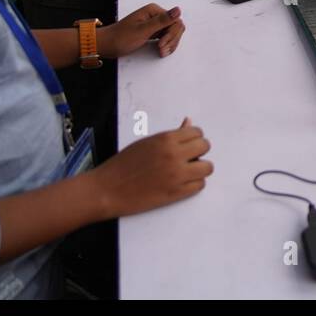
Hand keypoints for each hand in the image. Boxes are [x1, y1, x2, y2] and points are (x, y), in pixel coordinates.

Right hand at [90, 119, 211, 219]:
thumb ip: (170, 136)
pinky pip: (200, 185)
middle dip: (198, 152)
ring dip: (200, 169)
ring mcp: (176, 175)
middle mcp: (174, 155)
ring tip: (187, 171)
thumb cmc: (123, 164)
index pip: (197, 133)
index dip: (193, 139)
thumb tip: (188, 122)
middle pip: (205, 147)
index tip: (187, 145)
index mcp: (166, 139)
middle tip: (187, 158)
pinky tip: (183, 183)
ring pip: (207, 167)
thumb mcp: (147, 143)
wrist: (107, 189)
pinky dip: (194, 184)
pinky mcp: (176, 193)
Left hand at [99, 4, 184, 58]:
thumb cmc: (121, 38)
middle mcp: (156, 15)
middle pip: (176, 27)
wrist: (107, 45)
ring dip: (170, 44)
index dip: (172, 34)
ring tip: (161, 52)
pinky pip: (167, 37)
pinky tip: (161, 51)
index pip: (175, 21)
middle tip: (161, 50)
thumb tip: (178, 10)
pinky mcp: (153, 32)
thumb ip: (162, 21)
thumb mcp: (142, 30)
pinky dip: (166, 45)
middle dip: (171, 40)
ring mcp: (155, 24)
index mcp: (154, 11)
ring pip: (173, 33)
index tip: (161, 44)